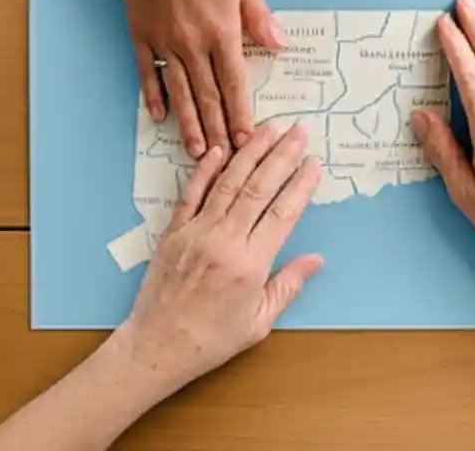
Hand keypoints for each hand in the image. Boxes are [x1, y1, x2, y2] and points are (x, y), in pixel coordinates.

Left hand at [116, 121, 322, 394]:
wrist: (157, 346)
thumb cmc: (211, 340)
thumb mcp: (259, 321)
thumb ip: (288, 285)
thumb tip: (316, 259)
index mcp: (250, 265)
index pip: (283, 213)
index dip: (301, 185)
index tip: (314, 165)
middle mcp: (224, 241)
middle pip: (259, 188)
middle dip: (282, 156)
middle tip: (299, 132)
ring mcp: (196, 232)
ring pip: (228, 182)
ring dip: (250, 152)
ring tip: (268, 128)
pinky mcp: (174, 231)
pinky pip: (192, 193)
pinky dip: (206, 168)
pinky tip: (221, 148)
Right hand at [122, 0, 284, 157]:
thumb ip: (259, 17)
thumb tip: (279, 45)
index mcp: (222, 31)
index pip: (235, 83)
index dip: (242, 114)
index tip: (248, 140)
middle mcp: (193, 43)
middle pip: (208, 95)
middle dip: (218, 130)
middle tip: (225, 160)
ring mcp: (164, 41)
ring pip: (179, 92)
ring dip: (189, 124)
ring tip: (196, 151)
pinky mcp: (141, 34)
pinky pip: (148, 73)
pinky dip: (153, 97)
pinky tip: (158, 117)